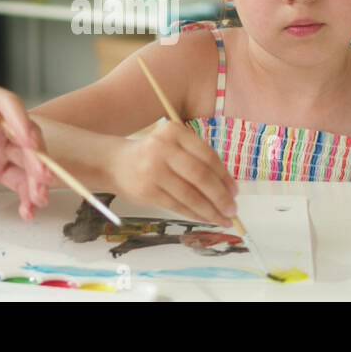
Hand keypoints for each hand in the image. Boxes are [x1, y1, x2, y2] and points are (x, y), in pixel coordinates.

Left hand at [0, 80, 52, 219]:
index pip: (8, 106)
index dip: (21, 122)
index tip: (28, 142)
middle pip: (24, 135)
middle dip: (37, 156)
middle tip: (43, 177)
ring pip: (26, 160)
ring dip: (37, 179)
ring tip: (39, 199)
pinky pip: (16, 180)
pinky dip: (25, 194)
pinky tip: (28, 209)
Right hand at [108, 121, 238, 225]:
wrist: (115, 163)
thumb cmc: (153, 155)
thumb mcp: (173, 146)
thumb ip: (196, 160)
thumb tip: (228, 189)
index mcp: (175, 132)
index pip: (207, 156)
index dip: (225, 177)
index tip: (235, 192)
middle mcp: (163, 148)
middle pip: (200, 176)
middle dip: (220, 196)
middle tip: (232, 210)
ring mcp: (153, 170)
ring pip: (190, 194)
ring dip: (210, 210)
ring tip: (223, 219)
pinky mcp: (147, 191)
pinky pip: (177, 206)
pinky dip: (195, 215)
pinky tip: (205, 219)